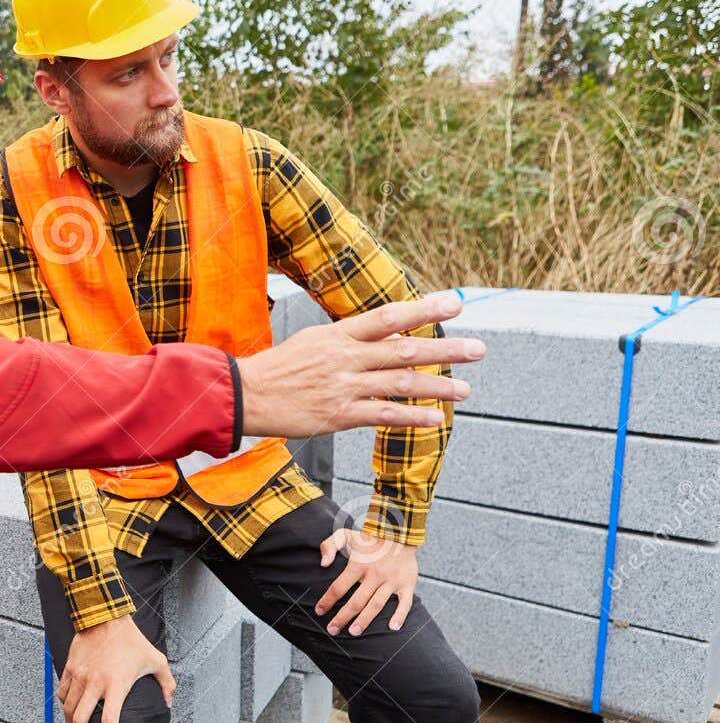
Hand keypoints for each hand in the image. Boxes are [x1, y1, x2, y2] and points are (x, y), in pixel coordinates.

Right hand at [57, 614, 175, 722]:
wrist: (105, 616)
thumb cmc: (132, 639)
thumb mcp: (156, 659)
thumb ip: (166, 683)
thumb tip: (169, 702)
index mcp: (117, 685)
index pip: (110, 721)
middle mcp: (95, 683)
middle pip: (80, 720)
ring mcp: (79, 676)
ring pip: (68, 709)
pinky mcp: (70, 668)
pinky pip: (63, 693)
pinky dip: (64, 706)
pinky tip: (69, 712)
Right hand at [238, 294, 483, 437]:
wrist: (245, 395)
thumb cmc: (277, 368)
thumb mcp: (312, 341)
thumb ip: (350, 339)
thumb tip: (387, 336)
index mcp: (337, 334)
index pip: (388, 316)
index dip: (423, 309)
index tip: (454, 304)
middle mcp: (345, 358)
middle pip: (404, 349)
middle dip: (445, 349)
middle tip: (478, 348)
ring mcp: (343, 387)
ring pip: (400, 382)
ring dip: (438, 386)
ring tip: (466, 388)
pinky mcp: (338, 415)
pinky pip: (383, 414)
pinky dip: (412, 416)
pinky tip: (435, 418)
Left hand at [314, 530, 417, 635]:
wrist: (400, 531)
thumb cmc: (368, 538)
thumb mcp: (345, 535)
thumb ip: (329, 545)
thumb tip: (322, 564)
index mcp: (359, 565)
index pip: (339, 587)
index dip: (327, 601)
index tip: (319, 611)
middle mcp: (375, 575)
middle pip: (356, 601)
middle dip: (342, 617)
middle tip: (332, 630)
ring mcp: (392, 581)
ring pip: (376, 605)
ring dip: (365, 620)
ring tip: (353, 632)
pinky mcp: (407, 584)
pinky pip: (405, 603)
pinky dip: (400, 616)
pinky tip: (392, 628)